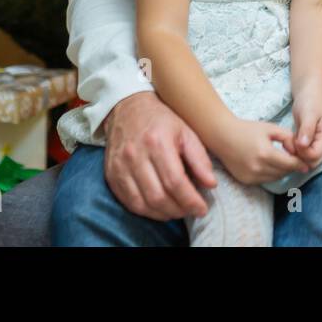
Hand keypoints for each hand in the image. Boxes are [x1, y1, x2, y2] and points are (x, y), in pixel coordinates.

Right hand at [102, 91, 217, 220]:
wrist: (128, 107)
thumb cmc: (162, 119)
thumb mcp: (186, 131)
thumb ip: (199, 158)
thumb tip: (211, 184)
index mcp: (157, 142)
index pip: (175, 181)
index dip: (190, 200)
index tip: (202, 209)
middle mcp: (136, 155)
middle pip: (158, 196)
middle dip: (178, 210)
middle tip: (191, 211)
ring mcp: (120, 166)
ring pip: (141, 203)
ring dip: (162, 214)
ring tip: (177, 211)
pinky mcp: (111, 174)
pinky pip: (127, 201)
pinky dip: (145, 211)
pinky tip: (159, 209)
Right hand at [219, 119, 307, 185]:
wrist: (223, 136)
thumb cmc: (248, 129)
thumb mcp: (270, 128)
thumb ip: (287, 138)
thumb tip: (298, 151)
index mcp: (266, 153)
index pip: (289, 164)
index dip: (300, 165)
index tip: (307, 165)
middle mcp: (258, 168)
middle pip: (283, 172)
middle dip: (291, 167)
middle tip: (296, 161)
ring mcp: (250, 176)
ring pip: (275, 178)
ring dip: (282, 172)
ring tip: (283, 161)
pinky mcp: (245, 180)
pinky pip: (264, 180)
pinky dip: (270, 174)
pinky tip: (269, 165)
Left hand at [292, 94, 321, 168]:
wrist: (308, 96)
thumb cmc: (310, 102)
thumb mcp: (308, 113)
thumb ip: (307, 129)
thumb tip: (303, 145)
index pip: (315, 156)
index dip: (303, 152)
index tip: (295, 141)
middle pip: (313, 162)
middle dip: (299, 156)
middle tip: (290, 143)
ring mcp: (317, 145)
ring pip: (307, 161)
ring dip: (296, 155)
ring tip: (289, 141)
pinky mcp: (310, 145)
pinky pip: (302, 156)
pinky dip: (295, 152)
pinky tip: (289, 142)